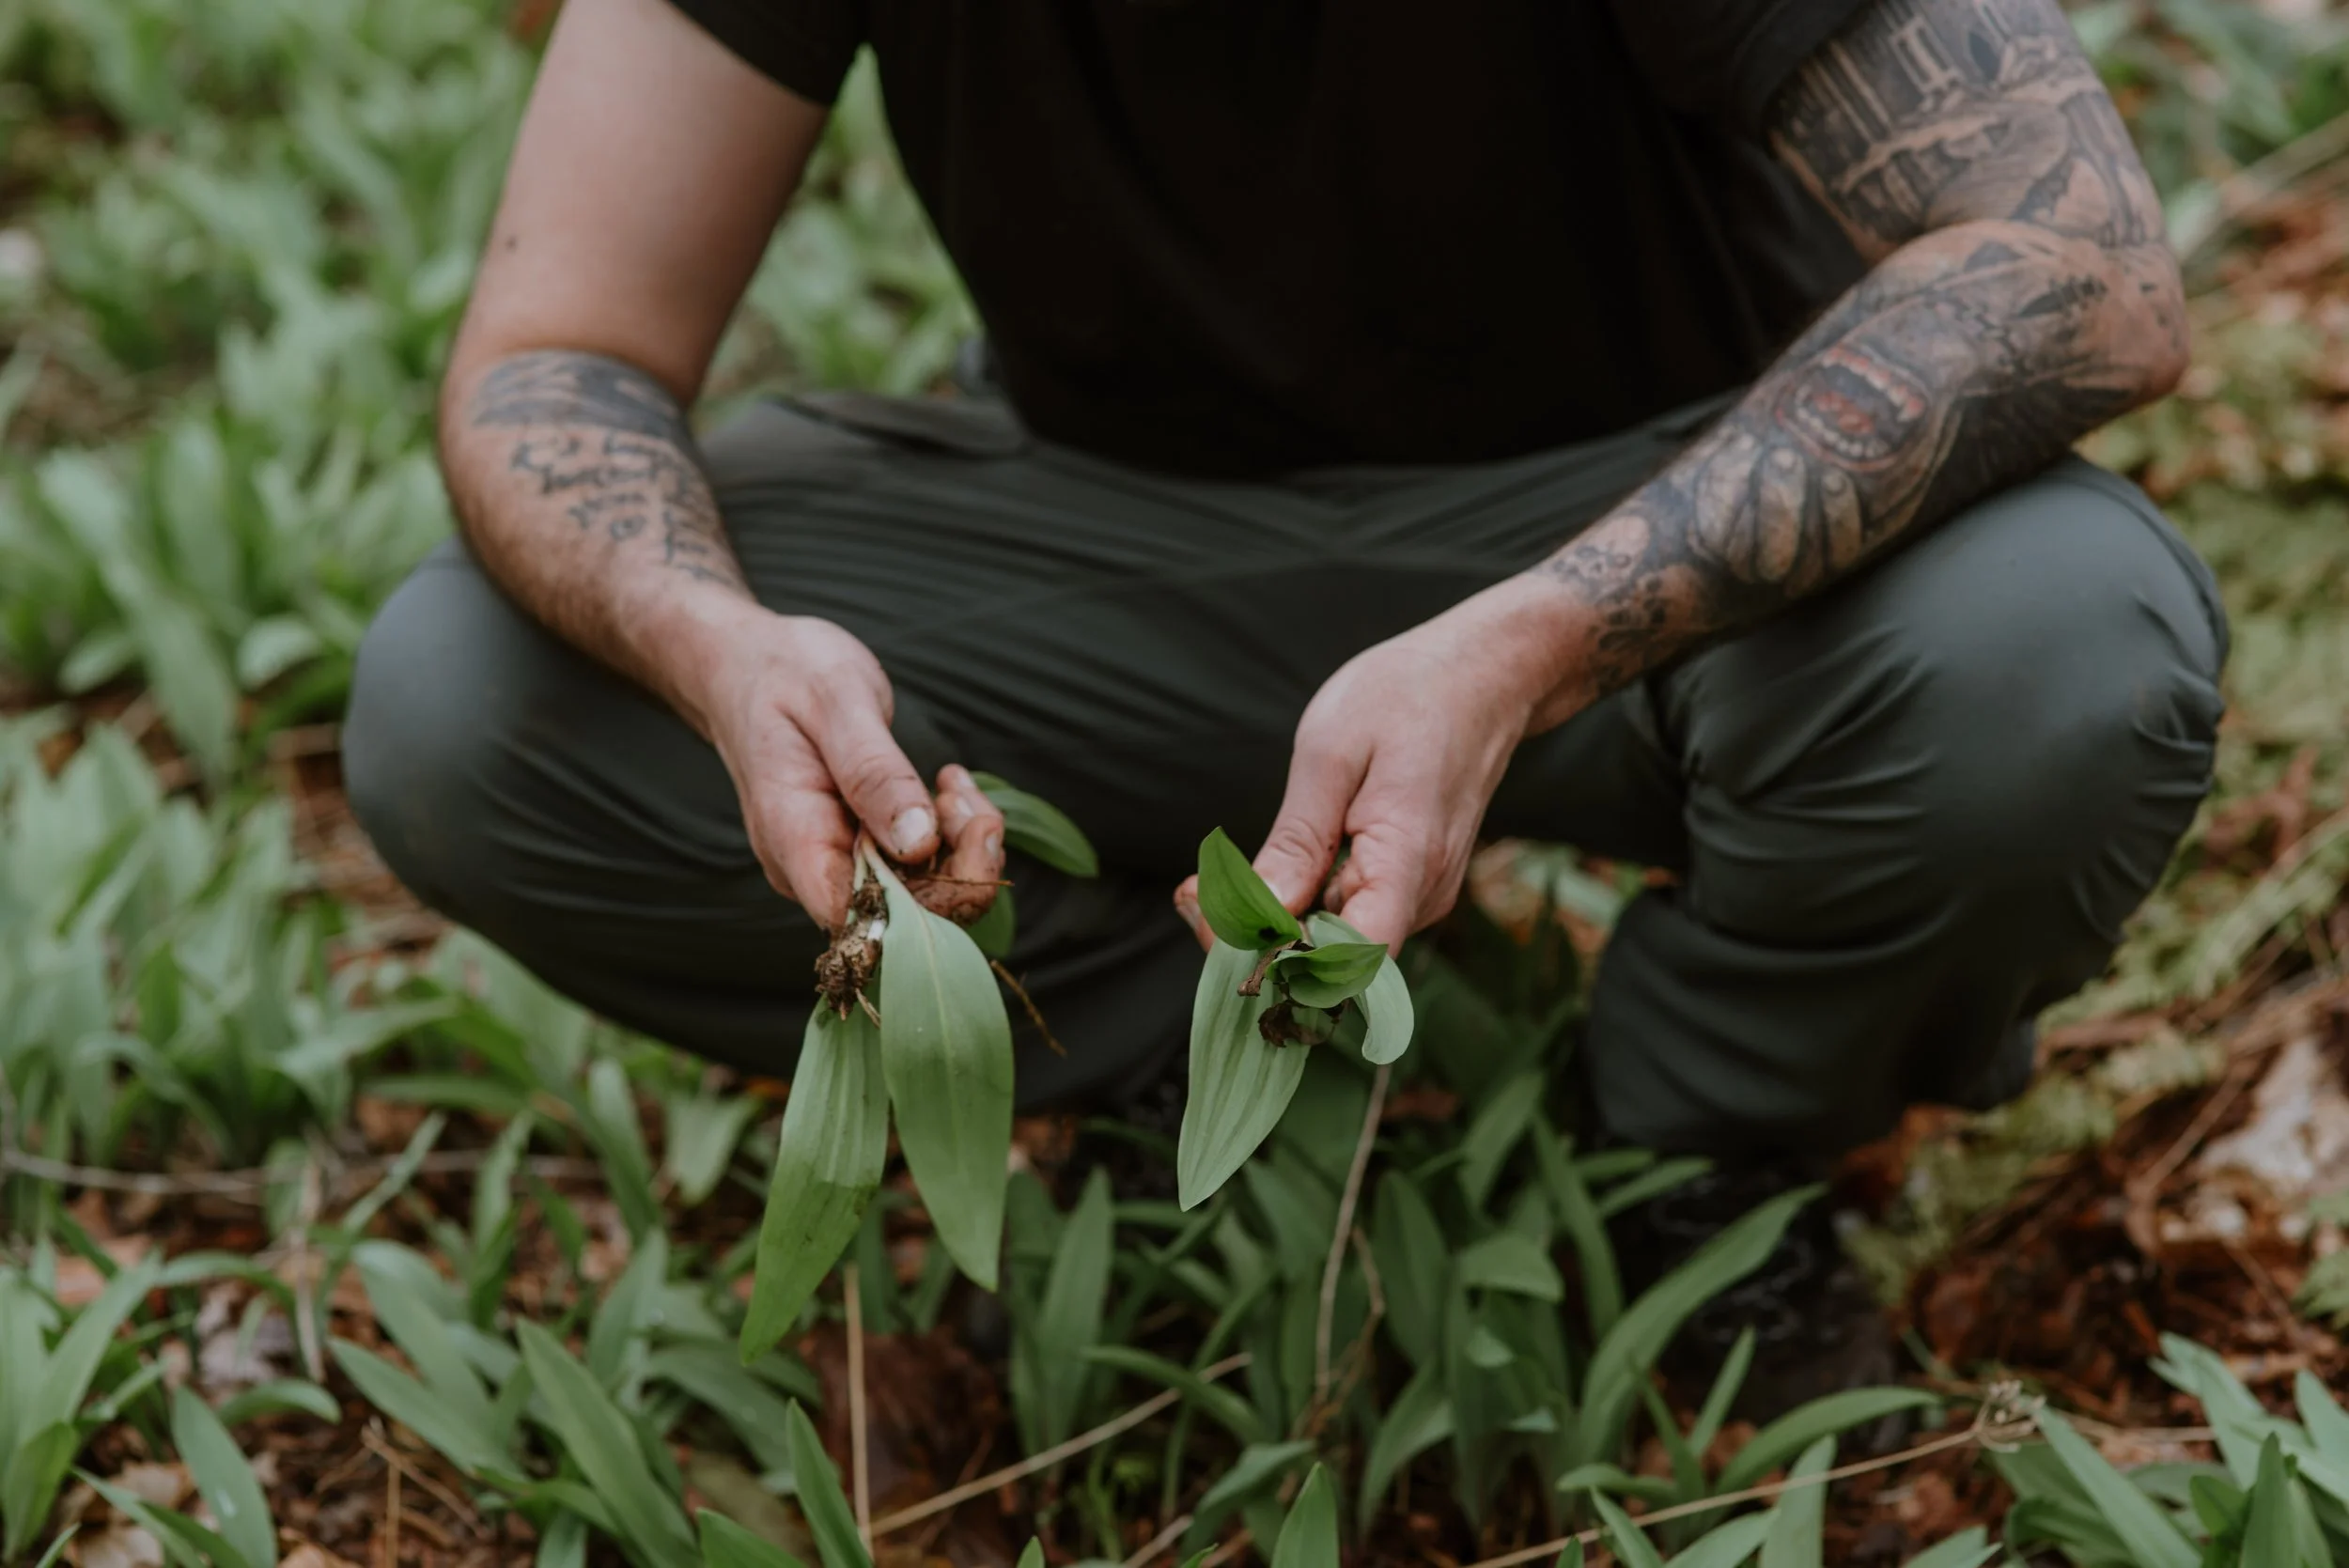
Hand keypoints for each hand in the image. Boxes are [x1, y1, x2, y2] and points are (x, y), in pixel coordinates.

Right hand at [691, 609, 1002, 928]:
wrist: (748, 664)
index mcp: (794, 841)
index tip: (957, 826)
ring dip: (962, 845)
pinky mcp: (859, 853)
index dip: (928, 903)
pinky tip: (946, 789)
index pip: (863, 921)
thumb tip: (918, 845)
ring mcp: (836, 865)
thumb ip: (875, 773)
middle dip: (961, 863)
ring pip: (922, 896)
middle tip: (960, 791)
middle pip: (907, 917)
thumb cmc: (784, 672)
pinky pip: (919, 870)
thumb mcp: (835, 701)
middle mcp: (813, 871)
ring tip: (952, 782)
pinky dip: (951, 835)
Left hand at [1176, 583, 1564, 951]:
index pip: (1350, 959)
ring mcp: (1421, 894)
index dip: (1280, 964)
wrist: (1481, 674)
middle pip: (1334, 959)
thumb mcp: (1331, 752)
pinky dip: (1304, 901)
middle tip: (1194, 893)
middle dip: (1257, 938)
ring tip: (1222, 879)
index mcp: (1407, 861)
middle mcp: (1423, 894)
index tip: (1218, 927)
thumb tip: (1253, 917)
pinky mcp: (1411, 886)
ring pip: (1337, 939)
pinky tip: (1274, 868)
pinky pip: (1352, 914)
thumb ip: (1295, 843)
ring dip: (1275, 920)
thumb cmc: (1407, 696)